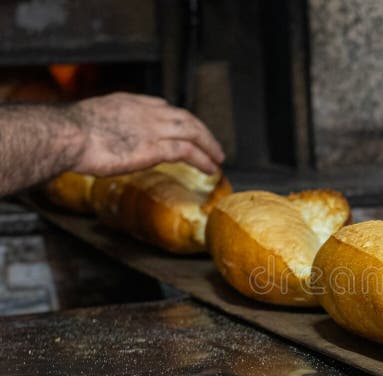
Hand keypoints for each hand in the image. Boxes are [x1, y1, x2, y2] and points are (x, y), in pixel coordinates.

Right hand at [69, 92, 224, 175]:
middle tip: (212, 144)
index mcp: (129, 102)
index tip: (185, 128)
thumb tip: (100, 141)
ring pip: (193, 132)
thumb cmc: (67, 134)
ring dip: (209, 145)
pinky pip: (188, 151)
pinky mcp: (156, 147)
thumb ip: (104, 128)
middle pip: (184, 117)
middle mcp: (145, 111)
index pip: (162, 106)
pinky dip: (203, 159)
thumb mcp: (88, 122)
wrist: (66, 135)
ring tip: (218, 158)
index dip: (177, 119)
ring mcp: (153, 128)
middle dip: (201, 131)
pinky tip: (211, 168)